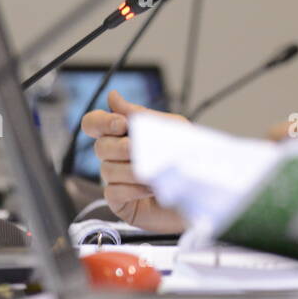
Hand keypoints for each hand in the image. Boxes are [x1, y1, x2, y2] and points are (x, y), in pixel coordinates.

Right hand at [81, 90, 187, 231]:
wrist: (204, 193)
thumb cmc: (187, 159)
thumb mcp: (170, 129)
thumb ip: (140, 115)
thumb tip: (112, 96)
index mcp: (124, 134)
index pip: (94, 123)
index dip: (102, 122)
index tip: (122, 124)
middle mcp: (115, 156)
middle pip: (100, 147)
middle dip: (124, 148)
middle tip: (143, 152)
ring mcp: (116, 179)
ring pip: (107, 170)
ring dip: (135, 171)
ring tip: (156, 174)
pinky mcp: (120, 202)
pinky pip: (113, 192)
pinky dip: (134, 189)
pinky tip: (151, 189)